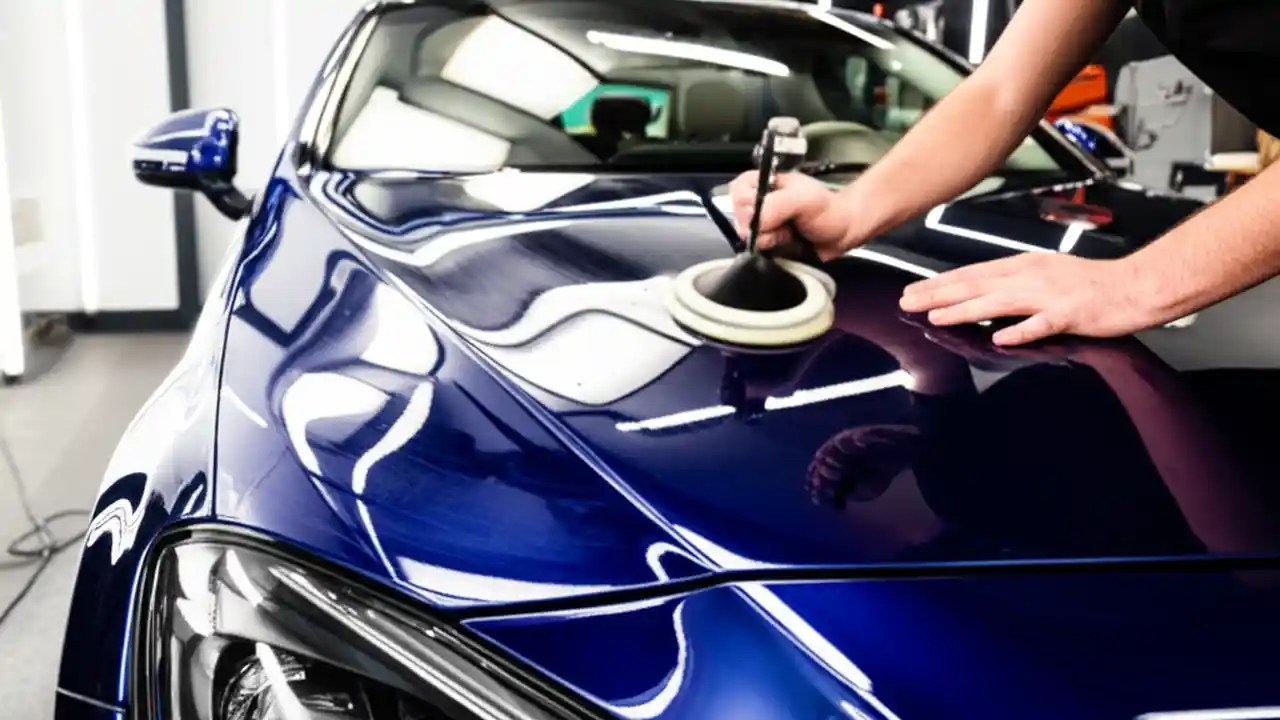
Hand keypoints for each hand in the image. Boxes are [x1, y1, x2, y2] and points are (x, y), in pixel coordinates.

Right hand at [728, 171, 858, 260]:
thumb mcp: (804, 199)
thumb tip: (753, 225)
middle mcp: (758, 203)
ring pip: (747, 237)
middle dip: (763, 225)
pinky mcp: (767, 245)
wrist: (844, 233)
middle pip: (740, 217)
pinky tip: (786, 244)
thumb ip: (775, 206)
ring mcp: (762, 225)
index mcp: (763, 183)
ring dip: (769, 239)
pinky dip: (771, 251)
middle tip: (785, 222)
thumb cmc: (829, 210)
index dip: (748, 204)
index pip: (737, 191)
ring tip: (788, 233)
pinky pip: (756, 251)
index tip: (768, 209)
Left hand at [899, 253, 1156, 345]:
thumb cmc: (1091, 285)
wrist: (1136, 286)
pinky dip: (1020, 330)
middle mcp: (1032, 276)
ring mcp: (1050, 295)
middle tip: (908, 301)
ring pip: (999, 301)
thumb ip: (1014, 283)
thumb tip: (981, 293)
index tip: (913, 290)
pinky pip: (1042, 324)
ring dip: (966, 309)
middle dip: (939, 293)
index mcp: (1024, 266)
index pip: (974, 274)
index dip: (941, 283)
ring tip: (936, 316)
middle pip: (977, 285)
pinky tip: (999, 338)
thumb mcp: (1046, 275)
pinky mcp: (1071, 314)